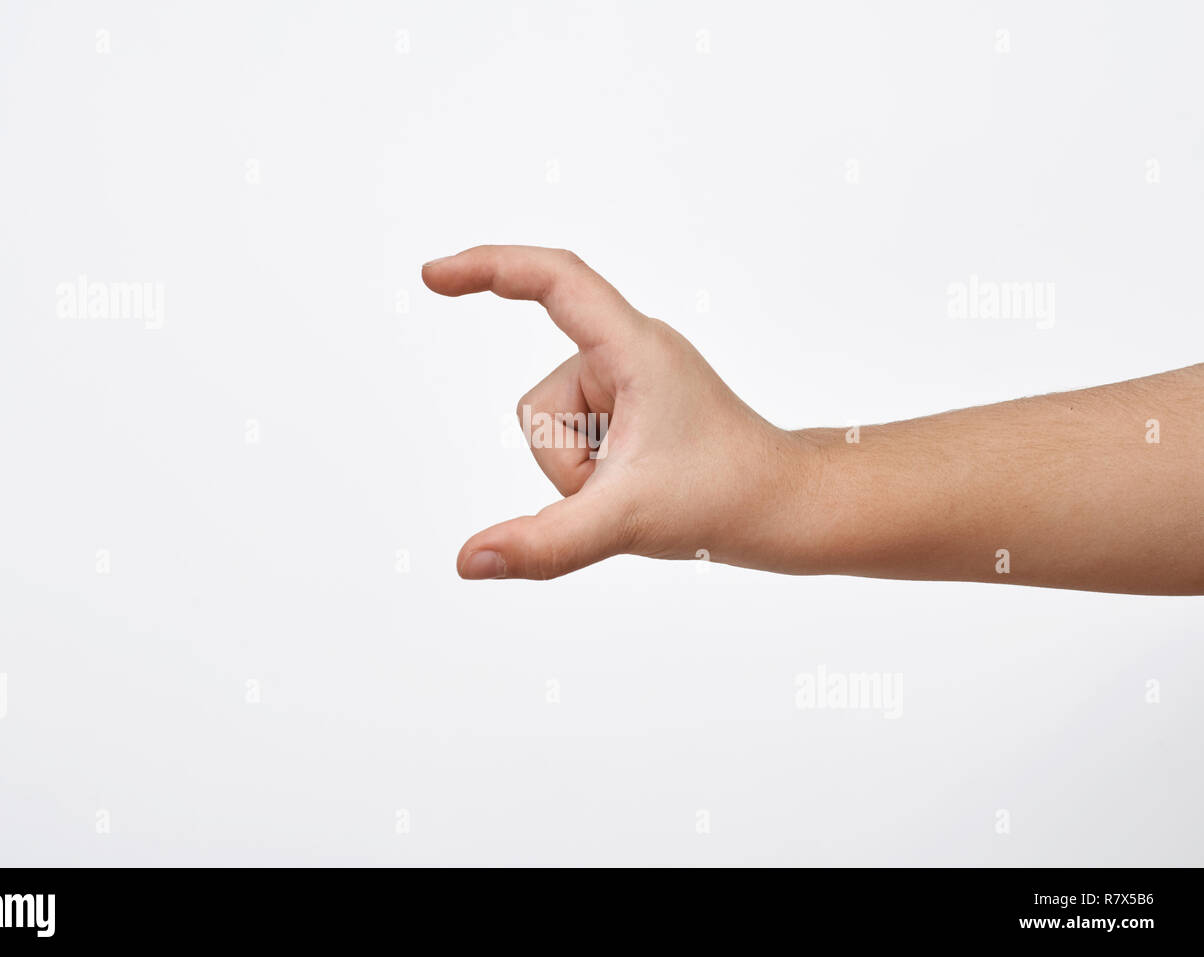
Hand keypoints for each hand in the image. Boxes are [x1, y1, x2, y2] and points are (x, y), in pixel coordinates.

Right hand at [422, 245, 815, 579]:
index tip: (435, 277)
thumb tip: (469, 561)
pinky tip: (633, 484)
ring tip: (635, 485)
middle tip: (625, 485)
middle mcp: (627, 353)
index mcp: (634, 349)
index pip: (554, 281)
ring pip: (550, 429)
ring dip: (578, 474)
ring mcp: (626, 382)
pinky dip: (587, 475)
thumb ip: (544, 543)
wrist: (783, 509)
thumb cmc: (726, 496)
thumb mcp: (625, 520)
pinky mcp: (627, 408)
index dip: (488, 268)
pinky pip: (570, 440)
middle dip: (563, 463)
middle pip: (539, 403)